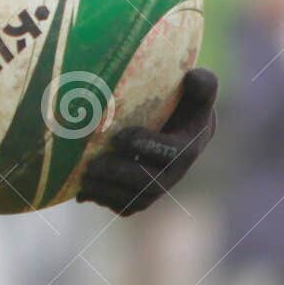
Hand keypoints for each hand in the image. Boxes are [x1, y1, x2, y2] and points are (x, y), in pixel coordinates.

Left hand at [77, 68, 217, 215]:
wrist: (176, 129)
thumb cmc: (183, 103)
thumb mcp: (197, 90)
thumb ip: (202, 83)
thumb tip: (193, 77)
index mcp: (188, 148)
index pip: (171, 154)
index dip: (144, 146)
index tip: (119, 136)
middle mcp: (174, 174)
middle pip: (149, 184)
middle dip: (119, 175)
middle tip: (92, 165)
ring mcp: (157, 188)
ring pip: (133, 201)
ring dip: (106, 192)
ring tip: (83, 176)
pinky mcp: (140, 197)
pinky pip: (122, 207)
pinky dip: (102, 200)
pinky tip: (81, 189)